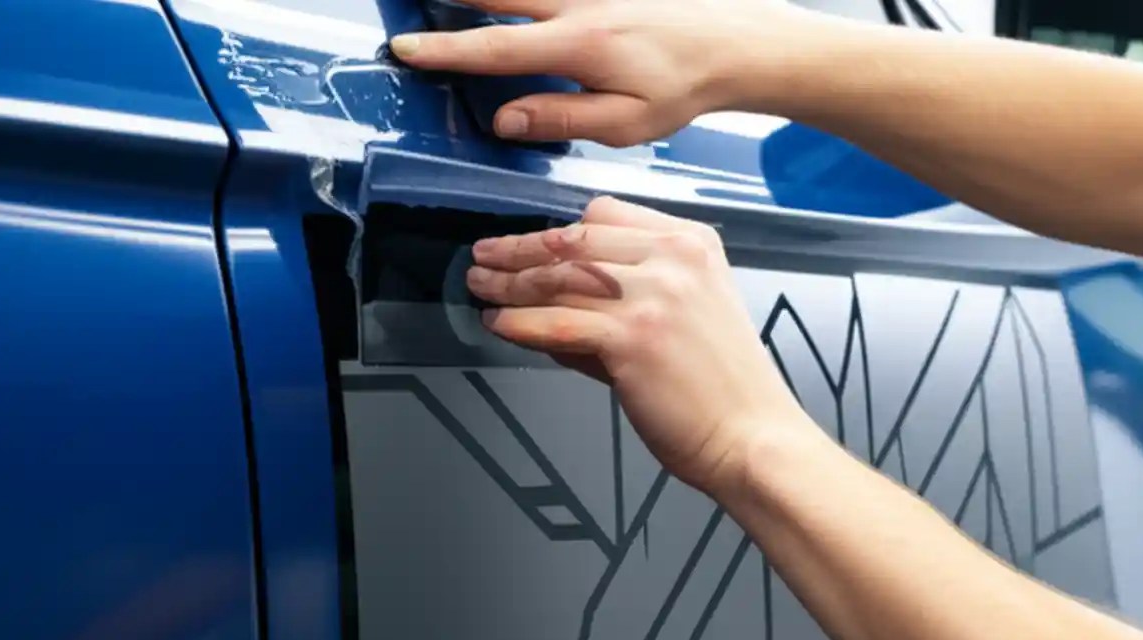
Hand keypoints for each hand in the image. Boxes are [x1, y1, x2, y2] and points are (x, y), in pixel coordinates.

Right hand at [390, 0, 798, 146]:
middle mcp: (579, 5)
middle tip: (413, 6)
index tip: (406, 49)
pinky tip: (506, 4)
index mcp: (579, 47)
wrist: (736, 44)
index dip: (445, 50)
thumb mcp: (625, 125)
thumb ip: (560, 119)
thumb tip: (504, 119)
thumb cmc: (685, 86)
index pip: (494, 47)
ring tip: (447, 1)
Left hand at [466, 197, 807, 494]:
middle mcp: (674, 259)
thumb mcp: (688, 315)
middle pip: (574, 239)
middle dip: (519, 249)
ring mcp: (653, 295)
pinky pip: (557, 322)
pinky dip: (520, 322)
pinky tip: (498, 324)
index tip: (529, 243)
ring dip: (509, 282)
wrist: (754, 437)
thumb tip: (558, 302)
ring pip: (559, 277)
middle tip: (485, 256)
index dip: (559, 229)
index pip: (607, 214)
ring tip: (481, 287)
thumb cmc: (726, 388)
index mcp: (692, 244)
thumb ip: (624, 301)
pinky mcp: (633, 337)